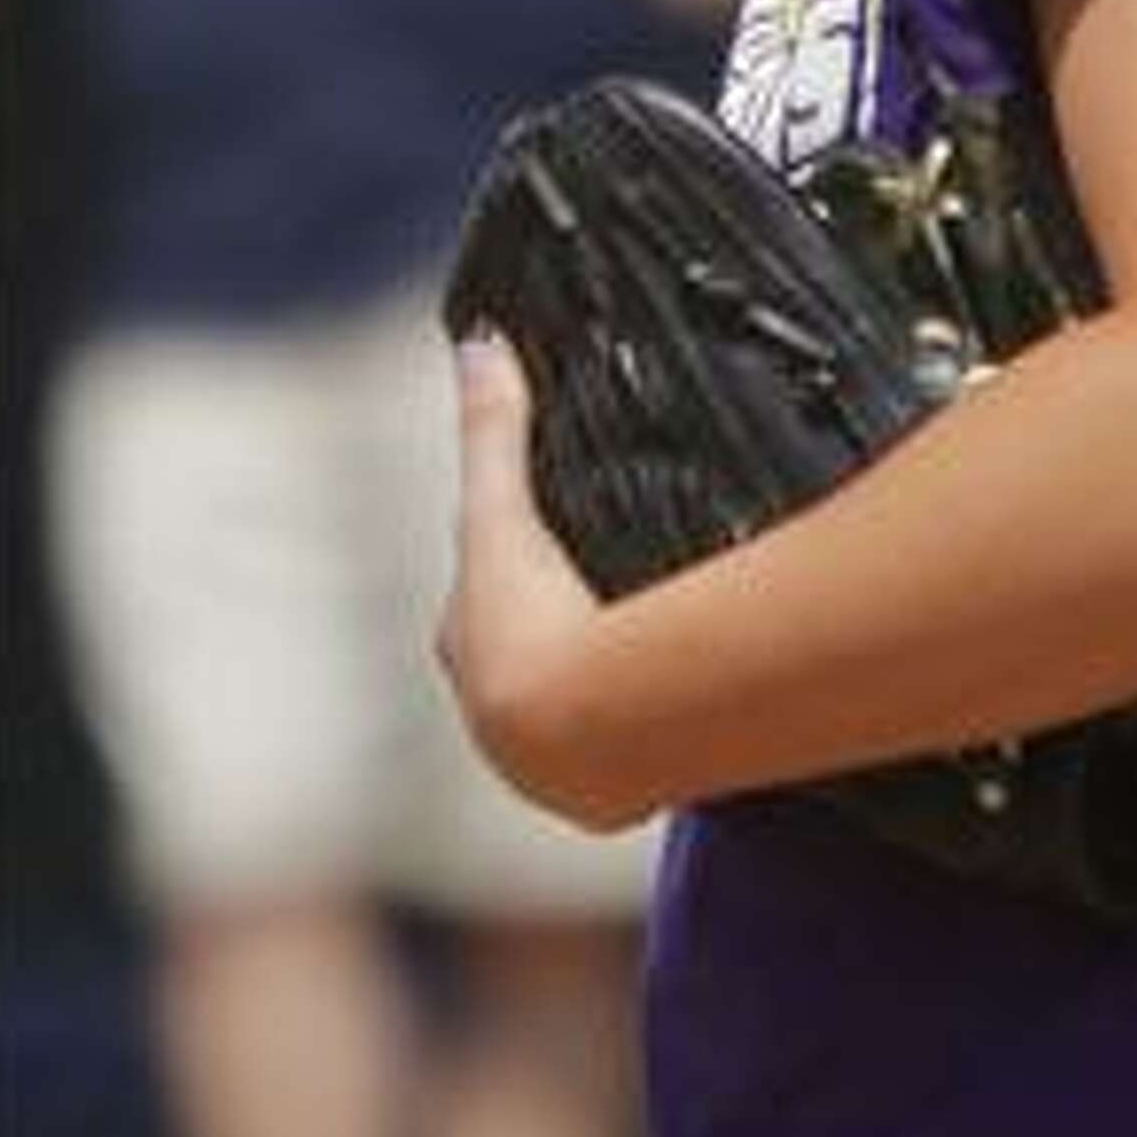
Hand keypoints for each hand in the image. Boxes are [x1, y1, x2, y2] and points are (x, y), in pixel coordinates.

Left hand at [438, 329, 622, 816]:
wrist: (575, 734)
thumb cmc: (528, 622)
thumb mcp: (505, 509)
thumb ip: (496, 427)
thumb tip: (478, 342)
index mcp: (468, 643)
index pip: (479, 595)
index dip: (507, 566)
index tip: (543, 545)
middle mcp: (492, 709)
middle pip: (523, 655)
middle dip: (553, 633)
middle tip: (607, 603)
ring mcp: (542, 758)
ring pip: (568, 709)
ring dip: (597, 691)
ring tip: (647, 662)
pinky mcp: (597, 794)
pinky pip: (616, 752)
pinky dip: (635, 732)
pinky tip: (668, 722)